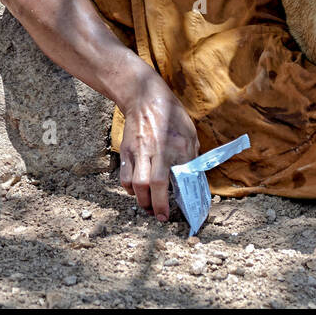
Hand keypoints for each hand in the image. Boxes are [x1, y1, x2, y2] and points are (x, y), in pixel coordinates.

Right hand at [117, 73, 199, 220]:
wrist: (144, 98)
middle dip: (154, 206)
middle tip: (159, 216)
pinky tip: (137, 192)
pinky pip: (124, 177)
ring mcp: (137, 151)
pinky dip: (130, 189)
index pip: (171, 179)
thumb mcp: (190, 133)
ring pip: (134, 184)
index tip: (172, 213)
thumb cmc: (171, 115)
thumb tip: (192, 178)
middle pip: (150, 185)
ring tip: (149, 207)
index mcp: (174, 146)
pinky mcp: (125, 151)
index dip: (169, 200)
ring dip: (141, 200)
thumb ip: (191, 156)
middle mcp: (154, 150)